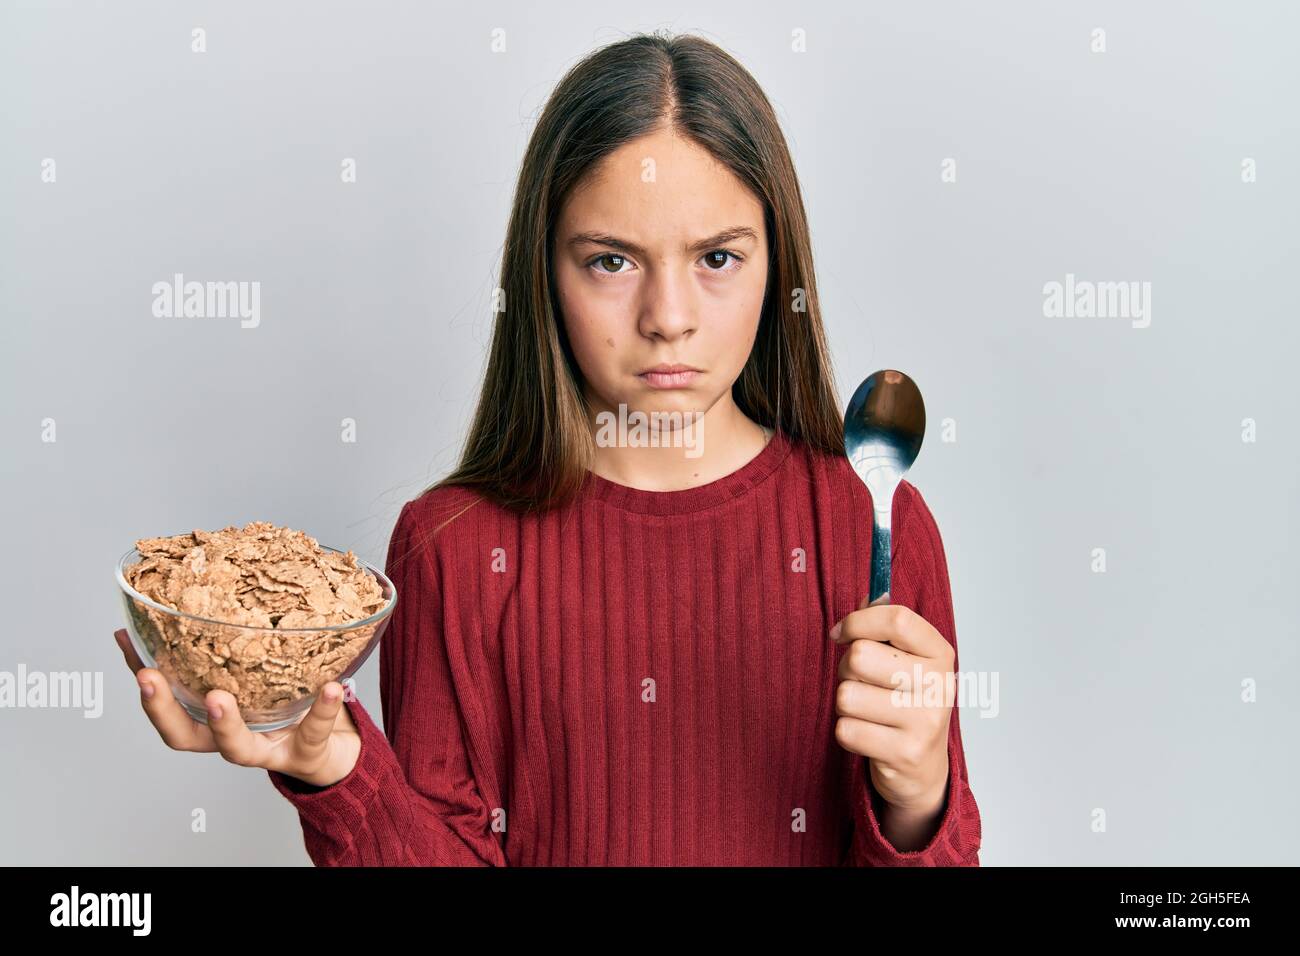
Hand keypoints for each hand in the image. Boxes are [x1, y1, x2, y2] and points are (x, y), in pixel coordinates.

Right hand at [114, 628, 360, 787]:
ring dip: (225, 724)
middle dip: (163, 709)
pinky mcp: (306, 752)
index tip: (127, 642)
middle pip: (184, 735)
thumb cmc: (286, 703)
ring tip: (220, 697)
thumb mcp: (255, 672)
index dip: (144, 677)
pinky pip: (313, 731)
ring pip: (237, 748)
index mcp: (213, 716)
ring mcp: (267, 749)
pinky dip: (323, 709)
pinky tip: (333, 687)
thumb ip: (228, 644)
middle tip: (150, 678)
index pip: (167, 702)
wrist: (331, 749)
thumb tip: (199, 598)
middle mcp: (230, 738)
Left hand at [829, 592, 953, 812]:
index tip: (840, 633)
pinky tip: (869, 735)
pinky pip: (846, 730)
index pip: (896, 618)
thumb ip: (886, 624)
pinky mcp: (905, 753)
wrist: (924, 770)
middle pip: (860, 656)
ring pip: (847, 696)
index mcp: (940, 653)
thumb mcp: (906, 659)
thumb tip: (871, 594)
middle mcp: (939, 686)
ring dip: (846, 703)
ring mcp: (925, 722)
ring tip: (867, 711)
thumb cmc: (906, 703)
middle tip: (859, 681)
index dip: (857, 620)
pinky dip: (847, 732)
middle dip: (846, 668)